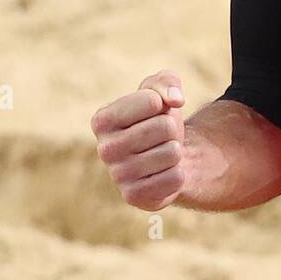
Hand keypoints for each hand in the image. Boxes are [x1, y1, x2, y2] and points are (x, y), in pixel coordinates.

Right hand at [90, 70, 186, 210]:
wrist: (166, 158)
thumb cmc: (158, 119)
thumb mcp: (162, 91)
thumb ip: (167, 82)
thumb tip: (175, 99)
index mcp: (102, 119)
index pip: (152, 101)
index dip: (162, 104)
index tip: (154, 112)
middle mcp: (105, 149)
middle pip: (165, 127)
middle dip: (171, 129)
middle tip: (161, 136)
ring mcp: (118, 175)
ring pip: (173, 153)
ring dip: (175, 151)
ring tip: (161, 154)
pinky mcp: (134, 197)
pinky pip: (176, 178)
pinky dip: (177, 174)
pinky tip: (162, 173)